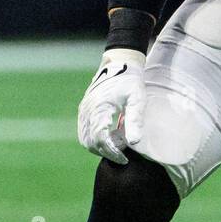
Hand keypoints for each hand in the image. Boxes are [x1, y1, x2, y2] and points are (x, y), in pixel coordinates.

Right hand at [77, 48, 146, 164]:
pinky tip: (110, 138)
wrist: (119, 62)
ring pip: (84, 139)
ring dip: (99, 147)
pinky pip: (84, 131)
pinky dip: (94, 140)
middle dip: (105, 152)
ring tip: (117, 146)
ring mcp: (83, 110)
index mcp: (99, 108)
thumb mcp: (137, 99)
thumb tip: (133, 143)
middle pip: (90, 142)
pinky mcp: (84, 109)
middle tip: (122, 154)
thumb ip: (135, 120)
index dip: (112, 152)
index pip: (101, 139)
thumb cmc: (131, 81)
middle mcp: (87, 110)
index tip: (125, 159)